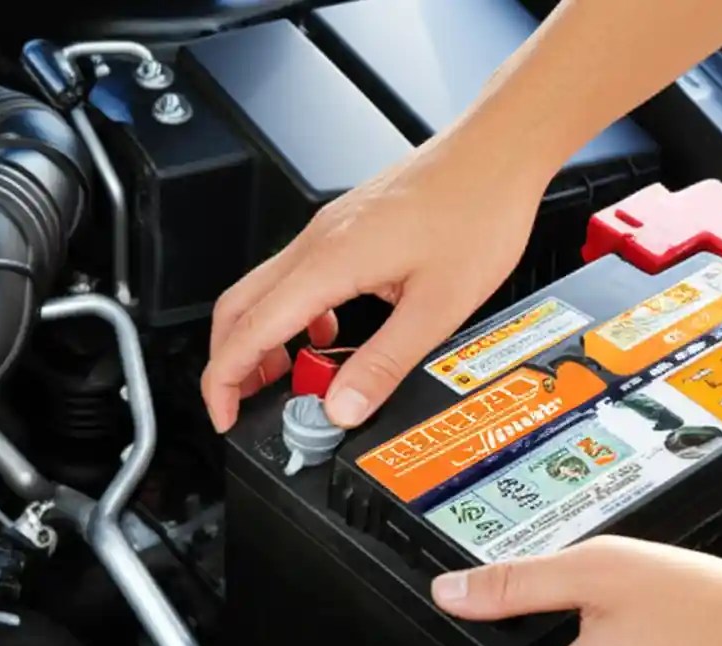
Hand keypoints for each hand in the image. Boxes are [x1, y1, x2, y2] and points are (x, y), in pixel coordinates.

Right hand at [201, 129, 550, 431]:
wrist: (497, 153)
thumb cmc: (478, 210)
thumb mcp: (437, 307)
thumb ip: (384, 364)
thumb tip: (343, 408)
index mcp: (330, 261)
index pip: (249, 330)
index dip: (225, 381)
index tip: (224, 415)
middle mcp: (318, 241)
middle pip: (237, 307)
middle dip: (228, 362)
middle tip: (239, 404)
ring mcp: (329, 230)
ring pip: (264, 290)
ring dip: (260, 339)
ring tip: (284, 380)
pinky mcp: (346, 226)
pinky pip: (297, 276)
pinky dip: (294, 316)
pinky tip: (328, 337)